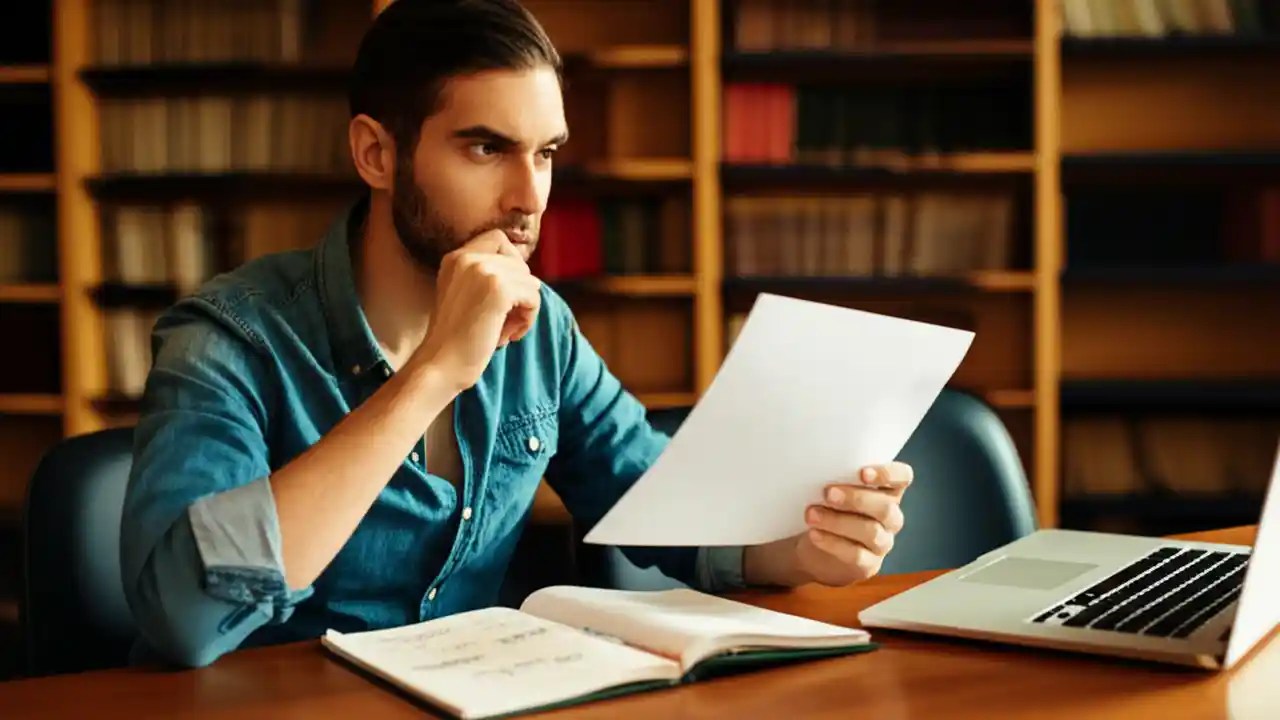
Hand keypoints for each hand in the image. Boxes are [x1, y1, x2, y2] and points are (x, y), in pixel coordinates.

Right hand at [412, 229, 541, 390]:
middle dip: (518, 293)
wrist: (440, 365)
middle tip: (502, 321)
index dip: (512, 266)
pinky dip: (528, 318)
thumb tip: (531, 279)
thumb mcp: (465, 296)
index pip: (499, 240)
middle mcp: (467, 257)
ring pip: (530, 282)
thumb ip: (487, 278)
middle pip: (520, 263)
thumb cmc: (456, 339)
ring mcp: (483, 271)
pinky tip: (509, 335)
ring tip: (504, 331)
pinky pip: (534, 297)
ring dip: (524, 309)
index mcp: (455, 257)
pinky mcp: (499, 289)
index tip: (505, 296)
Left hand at [794, 462, 911, 585]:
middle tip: (828, 493)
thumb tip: (822, 466)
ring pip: (871, 532)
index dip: (888, 474)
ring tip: (812, 515)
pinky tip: (815, 534)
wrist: (816, 550)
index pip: (903, 478)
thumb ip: (838, 478)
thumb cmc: (828, 510)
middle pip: (886, 507)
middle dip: (856, 499)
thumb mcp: (834, 490)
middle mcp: (891, 517)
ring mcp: (882, 543)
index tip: (862, 472)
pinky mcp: (868, 565)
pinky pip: (857, 555)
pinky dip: (833, 543)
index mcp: (887, 492)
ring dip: (839, 522)